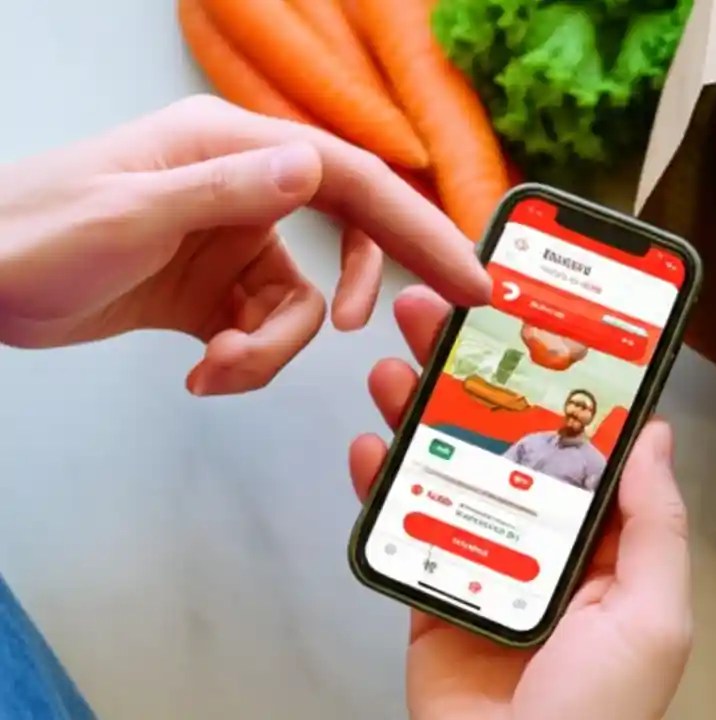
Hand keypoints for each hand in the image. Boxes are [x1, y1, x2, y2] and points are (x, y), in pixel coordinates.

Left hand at [0, 94, 489, 394]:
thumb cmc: (30, 233)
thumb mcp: (128, 214)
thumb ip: (223, 191)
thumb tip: (315, 169)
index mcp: (231, 149)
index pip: (348, 180)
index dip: (415, 227)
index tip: (466, 277)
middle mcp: (241, 188)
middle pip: (347, 227)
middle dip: (384, 279)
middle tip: (440, 322)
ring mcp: (229, 241)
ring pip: (300, 301)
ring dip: (273, 348)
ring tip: (221, 371)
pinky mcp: (211, 292)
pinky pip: (262, 330)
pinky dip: (245, 361)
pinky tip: (201, 375)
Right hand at [348, 286, 693, 719]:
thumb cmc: (599, 715)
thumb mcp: (652, 614)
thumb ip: (655, 523)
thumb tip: (654, 436)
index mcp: (607, 545)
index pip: (583, 444)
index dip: (561, 382)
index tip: (536, 322)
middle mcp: (545, 547)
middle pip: (505, 443)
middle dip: (474, 378)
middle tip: (446, 316)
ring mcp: (483, 567)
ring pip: (449, 471)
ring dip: (419, 413)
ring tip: (394, 361)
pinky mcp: (429, 596)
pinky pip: (401, 529)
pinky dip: (380, 484)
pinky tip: (368, 442)